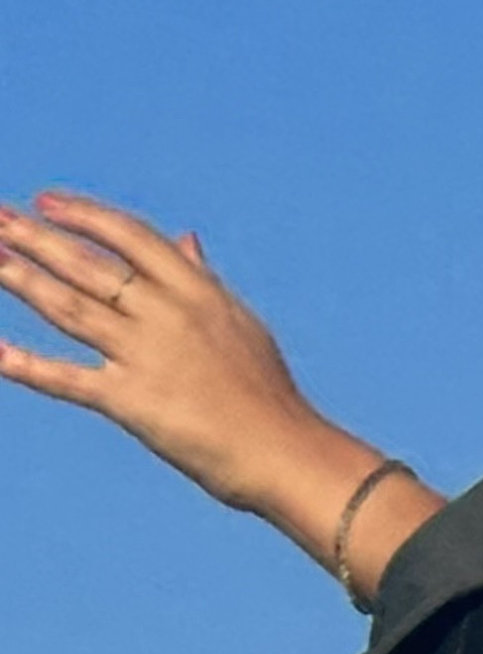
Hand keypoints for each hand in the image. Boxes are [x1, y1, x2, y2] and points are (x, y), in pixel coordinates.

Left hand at [0, 189, 436, 577]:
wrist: (284, 451)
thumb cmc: (267, 392)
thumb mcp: (240, 324)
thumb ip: (202, 280)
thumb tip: (186, 240)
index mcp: (199, 293)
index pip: (132, 237)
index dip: (85, 216)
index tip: (47, 202)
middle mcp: (170, 316)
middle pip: (89, 266)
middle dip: (36, 239)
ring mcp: (148, 356)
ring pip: (69, 308)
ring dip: (21, 281)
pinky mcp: (131, 402)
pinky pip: (66, 379)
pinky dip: (26, 365)